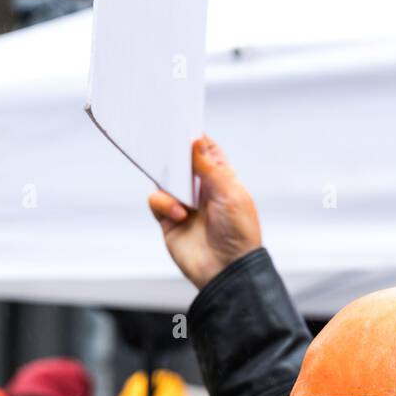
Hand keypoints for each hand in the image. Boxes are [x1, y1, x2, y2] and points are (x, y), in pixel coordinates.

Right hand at [148, 136, 261, 289]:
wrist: (227, 271)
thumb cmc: (239, 234)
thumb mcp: (230, 193)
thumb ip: (209, 167)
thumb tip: (195, 141)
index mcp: (222, 179)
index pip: (206, 150)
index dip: (195, 138)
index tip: (182, 123)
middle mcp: (202, 189)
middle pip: (181, 161)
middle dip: (173, 154)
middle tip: (165, 144)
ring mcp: (185, 204)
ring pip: (165, 179)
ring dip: (170, 183)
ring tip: (182, 196)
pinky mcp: (169, 220)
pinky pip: (156, 200)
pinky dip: (164, 204)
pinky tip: (180, 215)